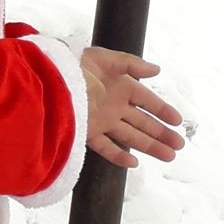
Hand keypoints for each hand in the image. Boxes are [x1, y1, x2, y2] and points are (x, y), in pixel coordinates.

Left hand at [81, 47, 184, 167]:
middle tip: (180, 145)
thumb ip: (130, 64)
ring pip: (129, 136)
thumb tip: (157, 70)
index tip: (178, 121)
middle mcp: (111, 105)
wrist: (43, 79)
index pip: (146, 100)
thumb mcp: (102, 58)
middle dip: (161, 133)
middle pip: (142, 122)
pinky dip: (118, 155)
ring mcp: (99, 120)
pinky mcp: (85, 132)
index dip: (162, 110)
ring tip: (169, 157)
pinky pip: (105, 147)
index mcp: (118, 86)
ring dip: (149, 146)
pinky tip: (134, 164)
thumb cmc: (71, 63)